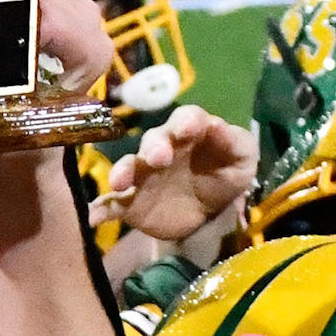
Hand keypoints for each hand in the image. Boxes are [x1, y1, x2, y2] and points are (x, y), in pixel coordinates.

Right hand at [102, 107, 256, 246]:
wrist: (209, 211)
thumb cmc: (225, 174)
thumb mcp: (242, 158)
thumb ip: (236, 142)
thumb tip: (219, 127)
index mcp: (191, 133)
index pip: (187, 119)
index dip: (186, 122)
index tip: (186, 129)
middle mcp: (163, 148)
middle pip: (154, 141)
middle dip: (154, 147)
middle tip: (156, 158)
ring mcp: (144, 175)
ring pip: (130, 168)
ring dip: (123, 172)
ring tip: (119, 184)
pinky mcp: (133, 202)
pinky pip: (114, 204)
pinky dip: (103, 209)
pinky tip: (94, 217)